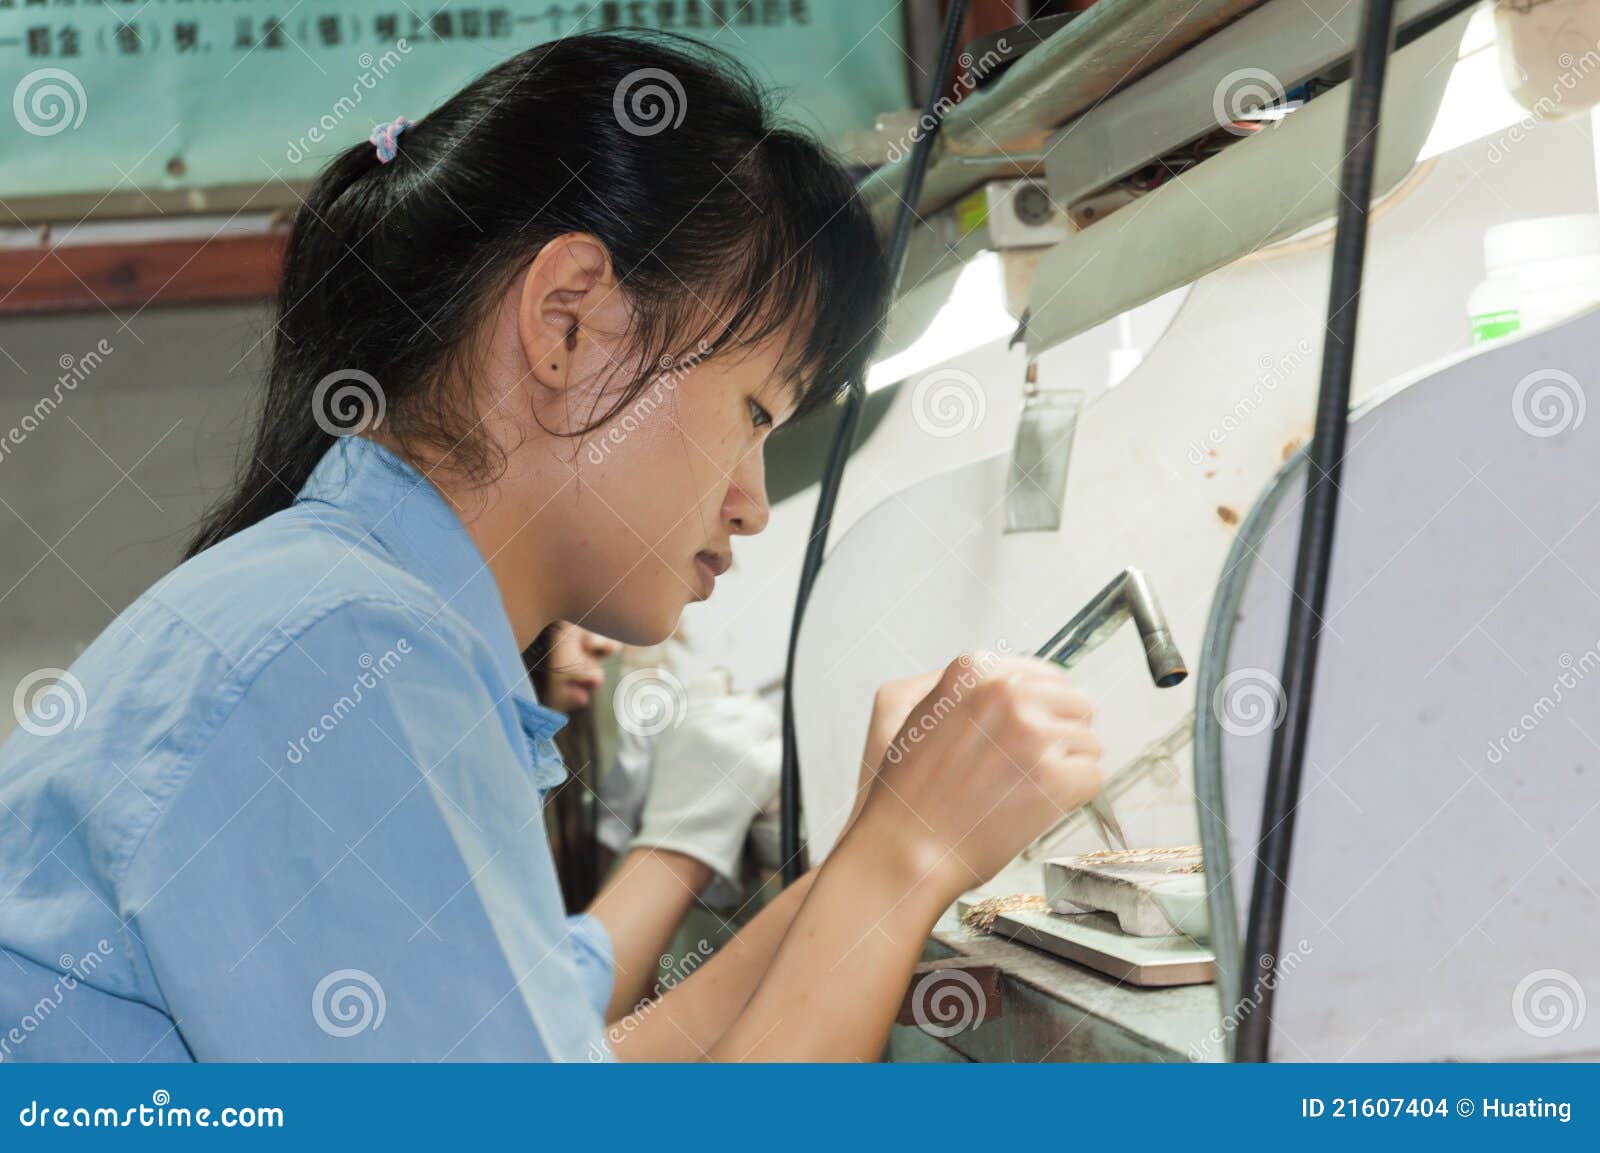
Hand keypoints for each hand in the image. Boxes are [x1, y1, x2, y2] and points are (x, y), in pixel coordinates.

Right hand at [628, 672, 779, 889]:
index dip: (726, 694)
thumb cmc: (675, 790)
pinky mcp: (763, 767)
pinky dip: (774, 761)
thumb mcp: (671, 739)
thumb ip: (695, 709)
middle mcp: (712, 720)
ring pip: (769, 720)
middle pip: (749, 700)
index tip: (728, 709)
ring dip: (764, 738)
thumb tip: (726, 680)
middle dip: (748, 720)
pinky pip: (781, 749)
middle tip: (739, 746)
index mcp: (686, 711)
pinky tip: (759, 775)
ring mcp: (740, 743)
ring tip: (747, 762)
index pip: (719, 678)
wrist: (682, 835)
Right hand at [844, 653, 1100, 899]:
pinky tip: (1040, 806)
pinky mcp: (1054, 777)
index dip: (1042, 710)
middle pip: (1074, 702)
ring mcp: (1032, 734)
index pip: (1045, 675)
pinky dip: (1075, 795)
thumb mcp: (925, 715)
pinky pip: (1093, 775)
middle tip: (1030, 767)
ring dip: (1066, 767)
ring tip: (1027, 791)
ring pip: (1088, 741)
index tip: (1028, 734)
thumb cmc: (911, 793)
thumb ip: (975, 693)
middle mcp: (1006, 692)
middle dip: (1060, 734)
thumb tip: (1026, 691)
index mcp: (973, 671)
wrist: (905, 848)